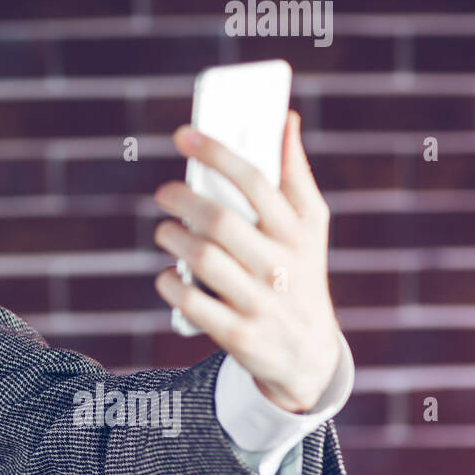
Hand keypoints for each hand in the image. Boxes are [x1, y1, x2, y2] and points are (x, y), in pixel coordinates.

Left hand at [152, 110, 342, 412]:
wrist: (308, 355)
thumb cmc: (300, 272)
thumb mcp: (310, 226)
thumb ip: (294, 173)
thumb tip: (284, 118)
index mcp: (298, 231)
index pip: (255, 180)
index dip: (216, 153)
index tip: (184, 135)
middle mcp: (282, 264)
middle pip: (220, 219)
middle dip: (182, 199)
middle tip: (164, 193)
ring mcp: (261, 302)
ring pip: (202, 257)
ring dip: (172, 237)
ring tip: (165, 232)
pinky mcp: (239, 334)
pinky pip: (191, 301)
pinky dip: (170, 283)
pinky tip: (167, 274)